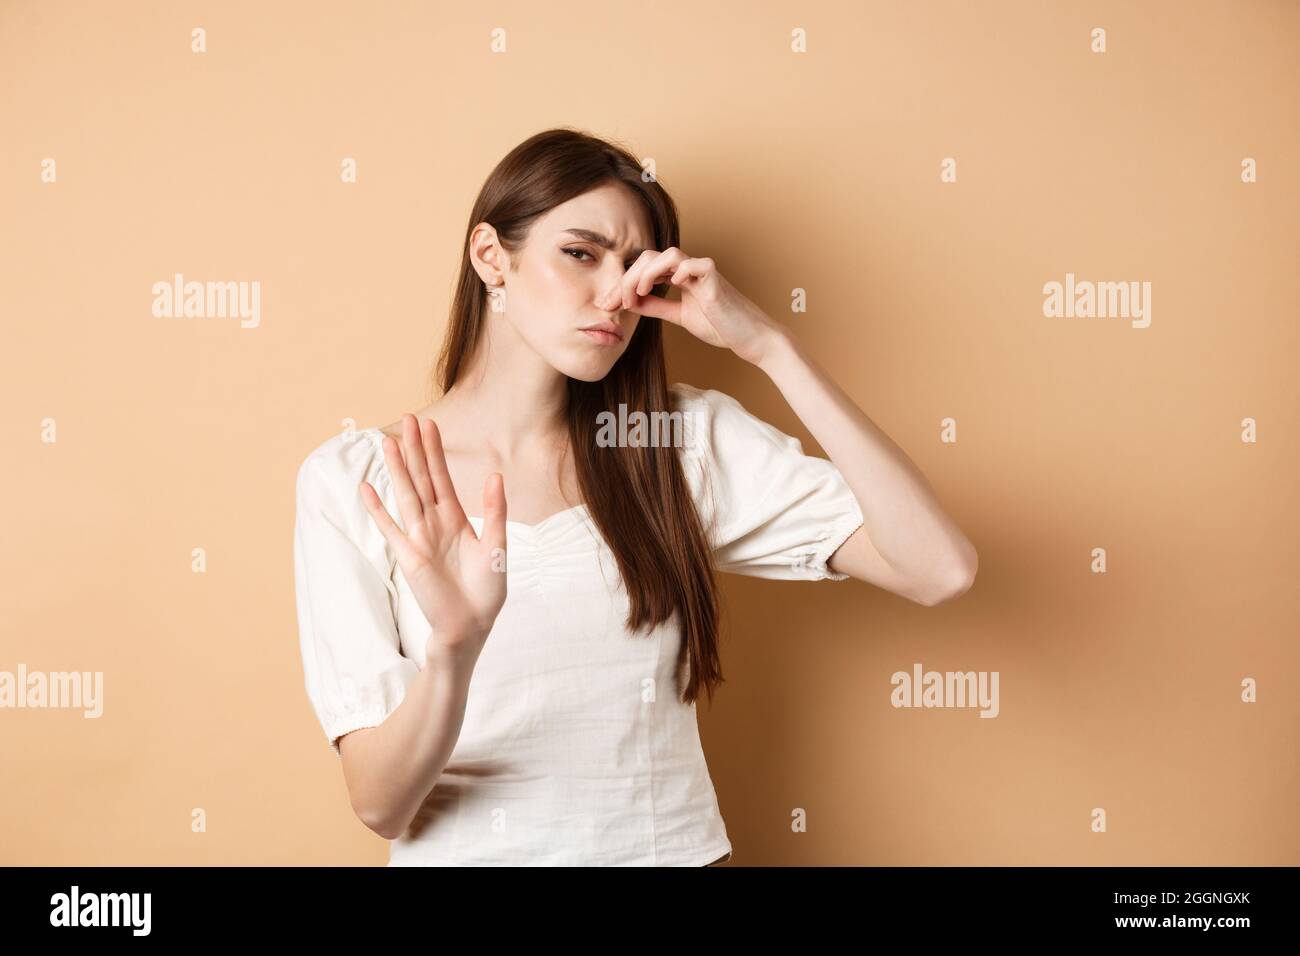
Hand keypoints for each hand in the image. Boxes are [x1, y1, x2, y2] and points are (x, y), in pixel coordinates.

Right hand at [358, 413, 507, 668]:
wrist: (471, 625)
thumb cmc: (486, 591)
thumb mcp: (497, 546)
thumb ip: (496, 511)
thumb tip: (495, 476)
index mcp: (457, 520)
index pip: (443, 478)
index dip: (435, 452)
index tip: (428, 425)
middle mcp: (435, 524)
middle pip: (422, 479)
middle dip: (416, 450)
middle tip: (407, 419)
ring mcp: (419, 538)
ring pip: (406, 496)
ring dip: (398, 470)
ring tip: (387, 442)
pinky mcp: (409, 557)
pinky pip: (391, 528)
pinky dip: (378, 509)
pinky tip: (366, 488)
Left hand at [620, 247, 790, 366]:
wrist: (749, 338)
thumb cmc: (721, 325)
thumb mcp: (680, 316)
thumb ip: (657, 306)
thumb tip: (632, 302)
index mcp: (679, 277)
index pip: (643, 269)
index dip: (622, 284)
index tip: (608, 305)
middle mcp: (688, 270)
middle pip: (649, 257)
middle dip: (626, 278)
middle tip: (613, 302)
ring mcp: (702, 271)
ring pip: (668, 254)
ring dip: (646, 273)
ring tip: (638, 293)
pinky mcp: (715, 279)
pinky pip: (694, 264)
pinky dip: (679, 271)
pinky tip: (670, 286)